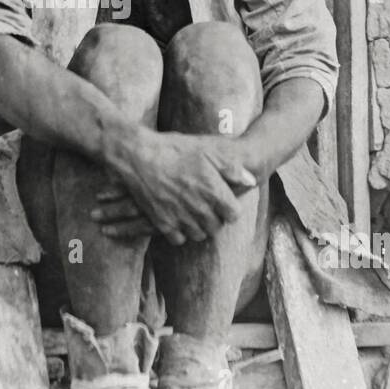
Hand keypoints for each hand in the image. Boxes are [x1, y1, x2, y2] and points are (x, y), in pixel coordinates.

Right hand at [92, 131, 258, 244]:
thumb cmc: (174, 150)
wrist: (138, 156)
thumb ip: (231, 167)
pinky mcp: (162, 223)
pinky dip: (180, 231)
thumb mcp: (207, 150)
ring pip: (199, 234)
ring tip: (193, 210)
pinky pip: (179, 238)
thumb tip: (251, 180)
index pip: (233, 214)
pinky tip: (177, 216)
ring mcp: (180, 218)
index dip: (230, 207)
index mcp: (213, 191)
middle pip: (216, 227)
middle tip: (207, 204)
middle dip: (215, 217)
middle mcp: (199, 208)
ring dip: (199, 226)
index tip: (223, 199)